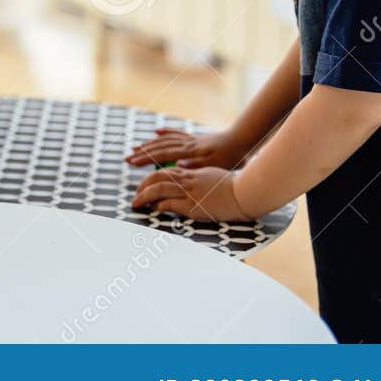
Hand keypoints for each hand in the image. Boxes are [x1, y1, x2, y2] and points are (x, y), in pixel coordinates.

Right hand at [124, 128, 252, 170]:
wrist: (244, 139)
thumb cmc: (233, 156)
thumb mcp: (216, 166)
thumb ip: (196, 167)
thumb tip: (177, 167)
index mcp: (191, 151)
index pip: (163, 155)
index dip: (146, 159)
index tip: (132, 163)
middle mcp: (187, 143)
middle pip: (160, 147)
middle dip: (143, 152)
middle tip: (127, 158)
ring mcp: (191, 139)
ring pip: (166, 140)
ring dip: (150, 144)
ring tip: (136, 147)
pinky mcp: (196, 138)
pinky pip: (177, 134)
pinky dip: (165, 133)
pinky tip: (157, 132)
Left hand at [131, 165, 250, 221]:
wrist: (245, 192)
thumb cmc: (233, 186)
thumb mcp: (212, 174)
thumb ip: (197, 174)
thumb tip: (185, 170)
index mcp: (192, 173)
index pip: (166, 172)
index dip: (152, 178)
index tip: (145, 184)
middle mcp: (188, 180)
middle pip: (158, 177)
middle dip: (142, 185)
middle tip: (135, 195)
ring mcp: (190, 192)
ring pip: (159, 189)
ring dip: (144, 196)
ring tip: (136, 203)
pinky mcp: (193, 205)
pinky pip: (170, 204)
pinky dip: (159, 206)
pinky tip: (154, 209)